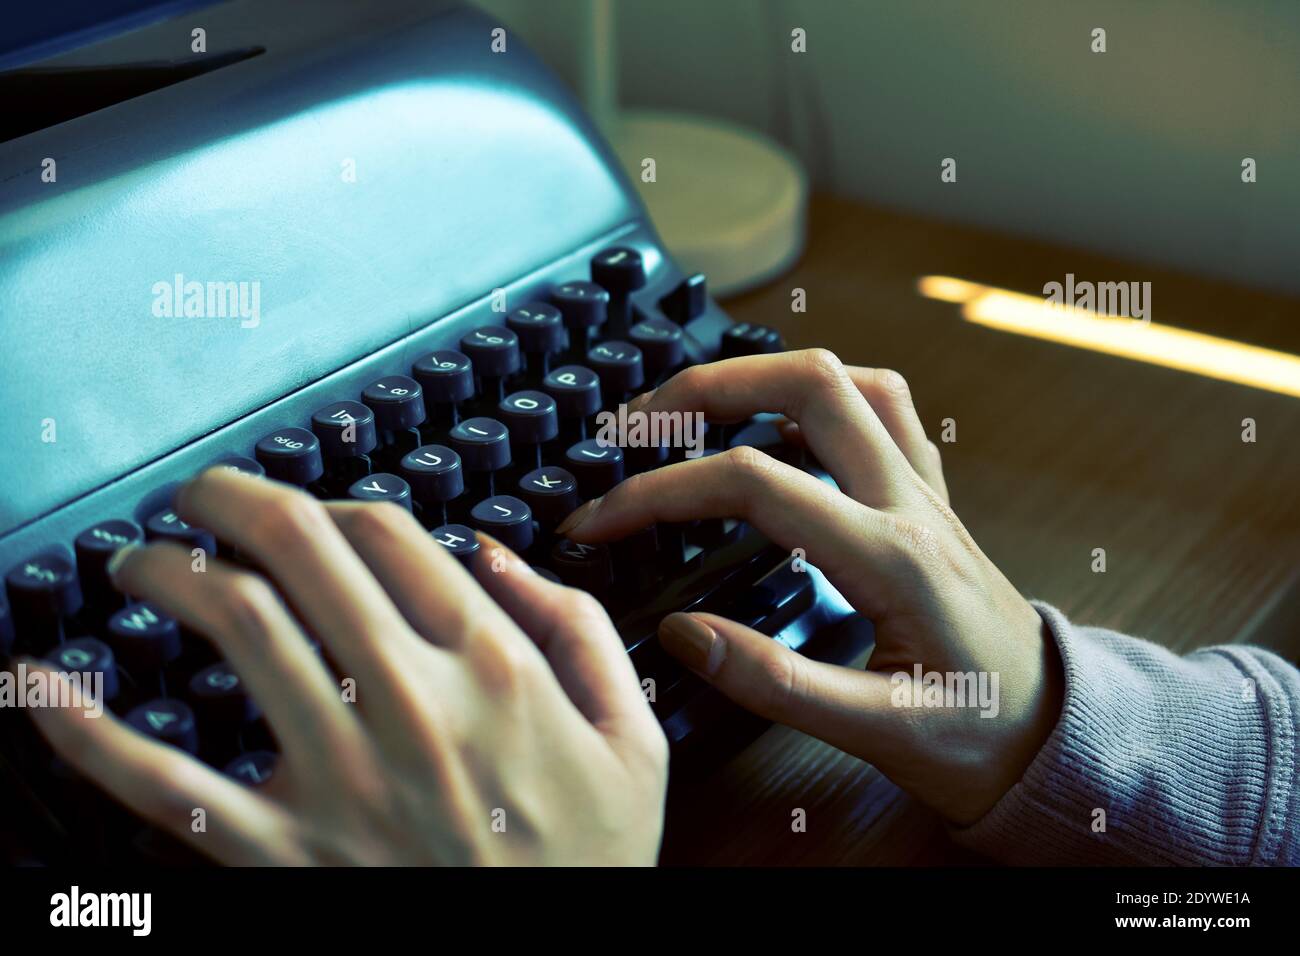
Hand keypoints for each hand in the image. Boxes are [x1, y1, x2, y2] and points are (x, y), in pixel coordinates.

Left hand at [23, 468, 666, 863]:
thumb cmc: (585, 862)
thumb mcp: (633, 739)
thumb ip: (579, 628)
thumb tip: (494, 556)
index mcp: (494, 663)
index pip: (388, 533)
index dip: (334, 502)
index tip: (311, 514)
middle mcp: (410, 698)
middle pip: (299, 549)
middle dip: (231, 499)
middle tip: (198, 494)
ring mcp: (338, 772)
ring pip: (233, 625)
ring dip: (168, 572)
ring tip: (140, 562)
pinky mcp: (278, 851)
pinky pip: (162, 781)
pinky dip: (83, 730)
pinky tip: (36, 688)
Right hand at [557, 349, 1062, 824]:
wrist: (1055, 732)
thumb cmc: (979, 736)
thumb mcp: (877, 733)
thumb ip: (775, 683)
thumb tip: (683, 633)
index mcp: (893, 558)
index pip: (757, 483)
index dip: (662, 491)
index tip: (600, 517)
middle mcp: (912, 503)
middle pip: (809, 384)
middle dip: (707, 386)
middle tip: (635, 424)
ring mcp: (926, 490)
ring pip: (849, 379)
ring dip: (763, 375)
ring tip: (696, 411)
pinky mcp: (928, 497)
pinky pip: (881, 407)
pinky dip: (817, 396)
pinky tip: (779, 427)